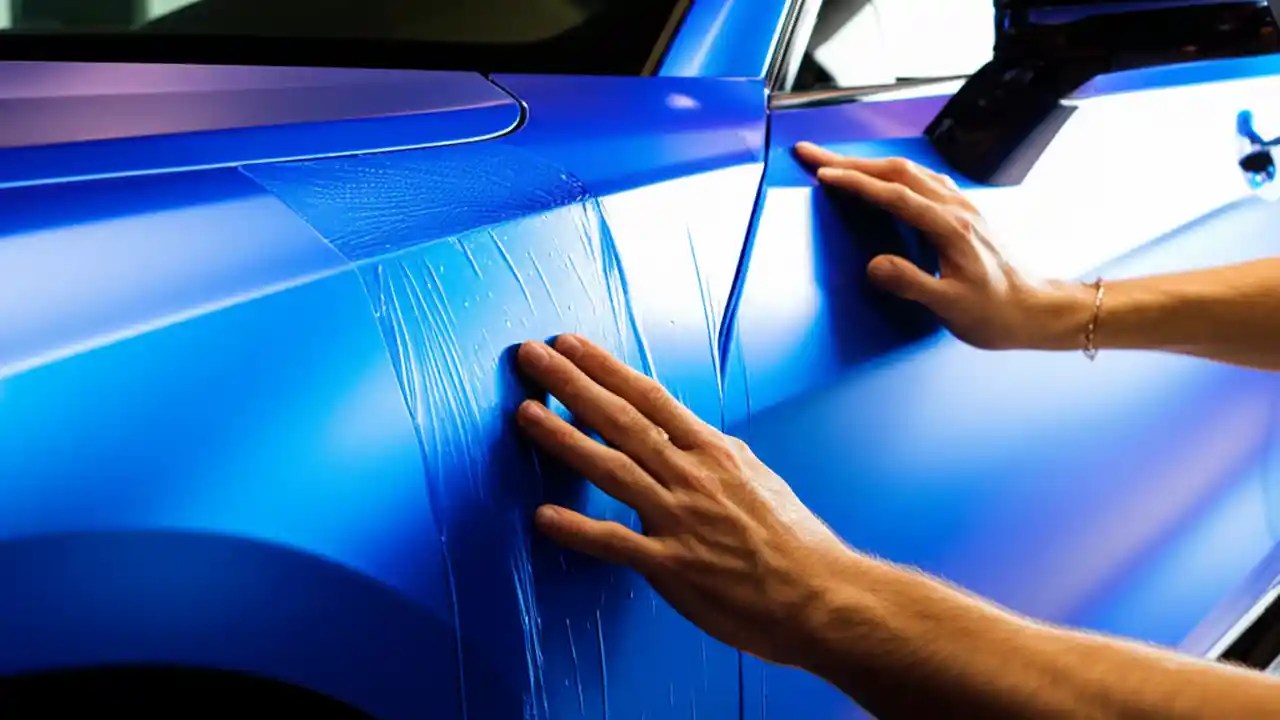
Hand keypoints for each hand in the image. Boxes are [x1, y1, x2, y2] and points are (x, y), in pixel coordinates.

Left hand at [516, 335, 852, 666]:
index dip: (607, 369)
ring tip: (526, 414)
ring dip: (564, 440)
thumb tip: (689, 438)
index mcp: (714, 452)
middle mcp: (693, 476)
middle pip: (623, 420)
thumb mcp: (758, 479)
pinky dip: (579, 529)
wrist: (822, 596)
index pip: (651, 398)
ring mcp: (681, 519)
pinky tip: (543, 516)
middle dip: (574, 385)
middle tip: (534, 357)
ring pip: (613, 469)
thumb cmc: (794, 542)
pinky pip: (617, 543)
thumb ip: (715, 458)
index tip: (572, 344)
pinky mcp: (673, 565)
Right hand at [794, 142, 1091, 350]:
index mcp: (950, 228)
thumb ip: (911, 283)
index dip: (856, 183)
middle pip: (897, 172)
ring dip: (869, 163)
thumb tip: (874, 265)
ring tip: (836, 163)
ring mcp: (962, 208)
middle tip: (812, 154)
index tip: (823, 175)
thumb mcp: (951, 307)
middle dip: (850, 161)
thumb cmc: (996, 314)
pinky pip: (923, 181)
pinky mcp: (963, 214)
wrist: (1036, 311)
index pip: (894, 195)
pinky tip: (884, 177)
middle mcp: (956, 209)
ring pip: (909, 172)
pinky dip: (893, 173)